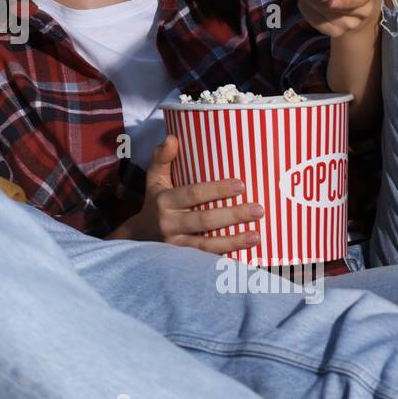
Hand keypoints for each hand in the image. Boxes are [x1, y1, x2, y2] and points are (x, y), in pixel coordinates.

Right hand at [111, 136, 263, 251]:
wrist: (139, 237)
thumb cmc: (155, 201)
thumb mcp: (154, 179)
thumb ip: (162, 158)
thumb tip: (173, 138)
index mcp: (165, 200)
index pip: (193, 194)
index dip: (217, 190)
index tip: (241, 184)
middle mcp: (170, 224)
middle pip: (204, 220)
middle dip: (232, 215)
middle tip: (258, 209)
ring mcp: (176, 245)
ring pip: (207, 245)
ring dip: (233, 241)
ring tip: (257, 235)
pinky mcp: (183, 260)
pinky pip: (206, 260)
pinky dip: (225, 257)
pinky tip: (246, 254)